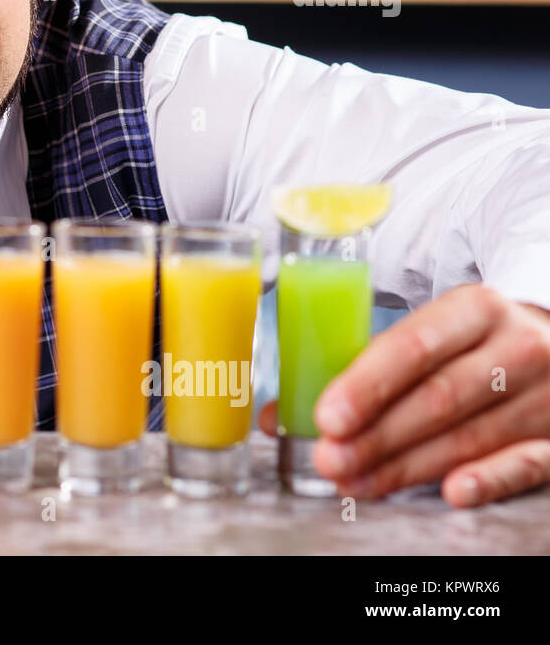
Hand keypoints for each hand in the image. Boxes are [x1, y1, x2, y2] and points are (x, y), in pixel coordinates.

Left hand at [259, 283, 549, 506]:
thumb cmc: (471, 342)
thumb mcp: (429, 332)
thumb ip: (360, 368)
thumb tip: (277, 416)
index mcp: (475, 309)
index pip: (415, 347)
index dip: (367, 385)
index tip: (328, 416)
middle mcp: (516, 347)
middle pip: (438, 398)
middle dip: (377, 435)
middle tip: (329, 458)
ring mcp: (546, 394)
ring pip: (470, 437)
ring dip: (406, 466)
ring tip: (354, 481)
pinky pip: (527, 465)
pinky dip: (487, 480)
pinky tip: (448, 492)